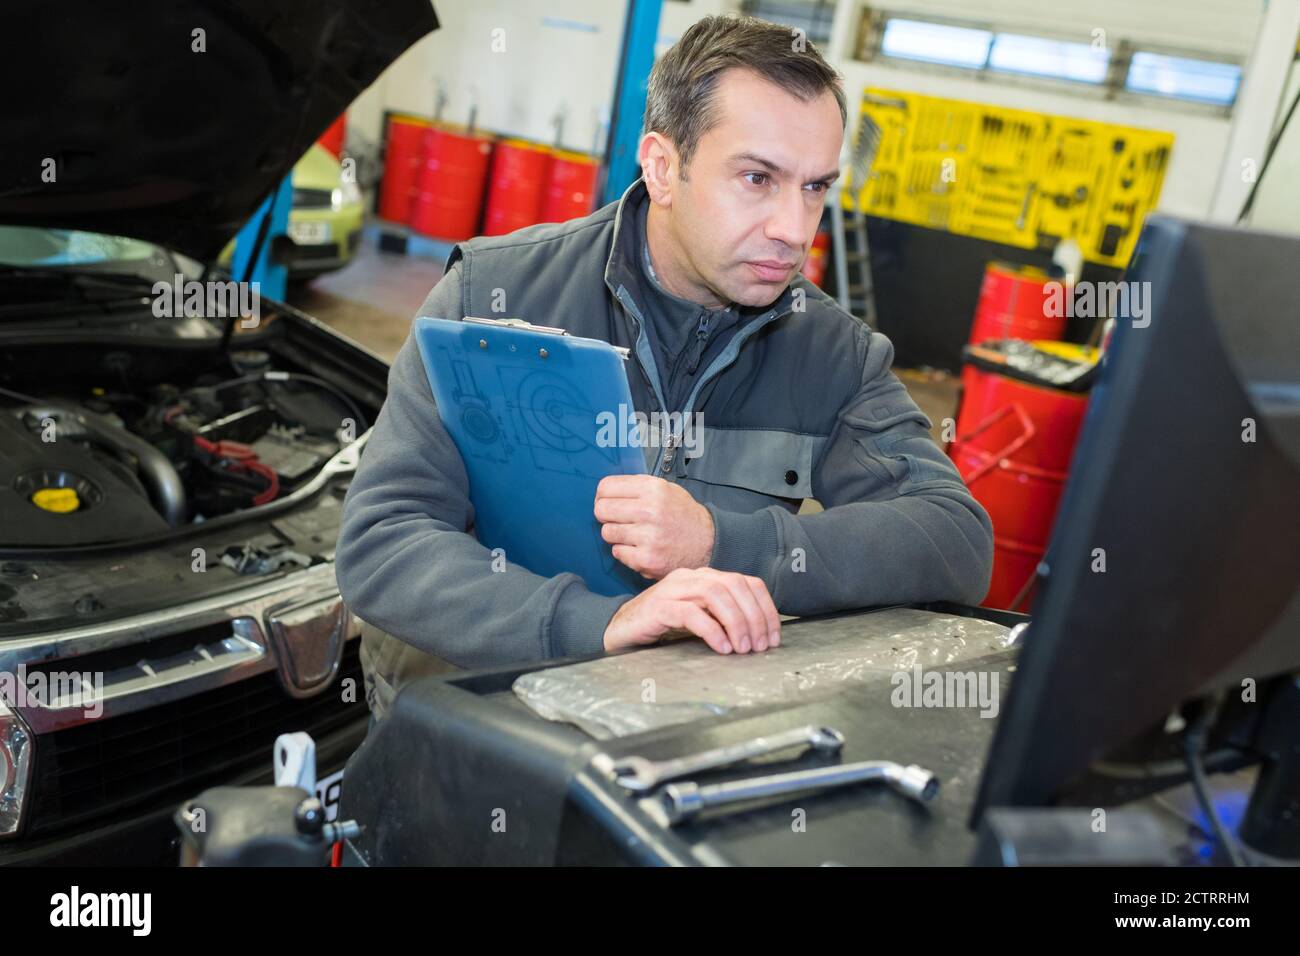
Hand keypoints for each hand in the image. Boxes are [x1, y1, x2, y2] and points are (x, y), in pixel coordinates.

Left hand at [595, 474, 713, 578]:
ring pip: (607, 532)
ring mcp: (648, 537)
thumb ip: (637, 487)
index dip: (602, 495)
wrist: (709, 543)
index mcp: (653, 488)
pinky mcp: (647, 559)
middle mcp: (650, 510)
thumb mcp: (666, 489)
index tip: (608, 501)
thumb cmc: (683, 516)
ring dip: (616, 535)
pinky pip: (617, 552)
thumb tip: (605, 490)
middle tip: (618, 519)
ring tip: (633, 534)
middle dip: (606, 515)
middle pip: (601, 510)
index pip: (606, 487)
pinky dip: (625, 552)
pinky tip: (640, 548)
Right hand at [602, 568, 780, 654]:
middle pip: (734, 586)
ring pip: (715, 594)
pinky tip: (721, 647)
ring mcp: (673, 589)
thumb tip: (759, 634)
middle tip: (760, 646)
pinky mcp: (658, 607)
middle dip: (754, 617)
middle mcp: (691, 577)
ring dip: (736, 622)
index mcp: (705, 576)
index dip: (765, 608)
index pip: (746, 582)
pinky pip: (691, 613)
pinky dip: (712, 630)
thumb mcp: (700, 618)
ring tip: (743, 648)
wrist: (621, 629)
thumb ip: (723, 617)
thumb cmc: (663, 626)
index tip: (774, 636)